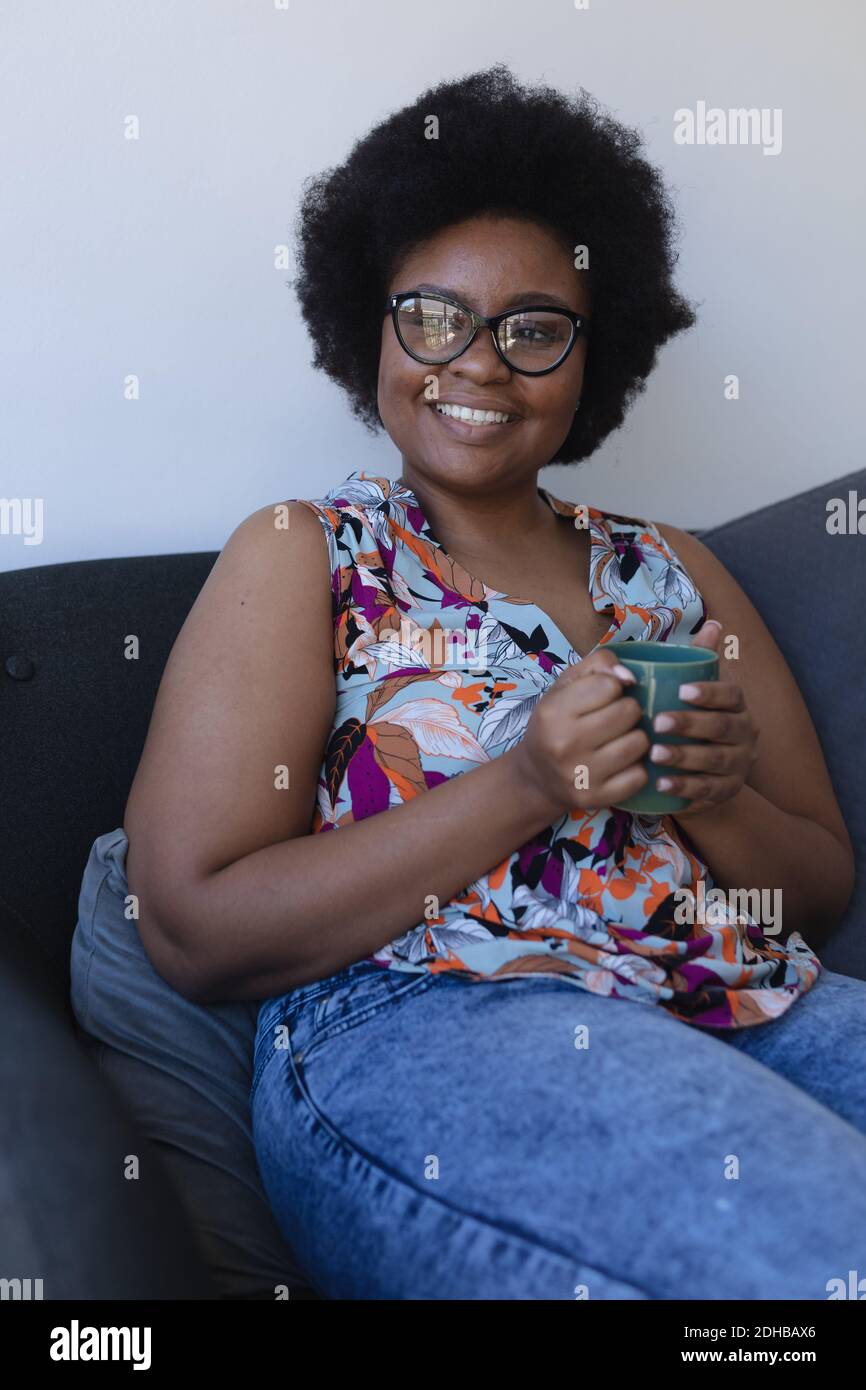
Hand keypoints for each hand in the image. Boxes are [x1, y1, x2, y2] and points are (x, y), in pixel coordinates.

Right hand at [512, 647, 649, 816]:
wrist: (536, 778)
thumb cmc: (555, 724)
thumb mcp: (565, 687)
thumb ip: (598, 665)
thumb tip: (630, 677)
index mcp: (554, 712)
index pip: (610, 685)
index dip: (612, 688)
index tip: (602, 699)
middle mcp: (565, 743)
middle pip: (629, 712)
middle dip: (627, 712)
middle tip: (613, 721)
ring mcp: (581, 775)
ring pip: (640, 743)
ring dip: (635, 739)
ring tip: (618, 741)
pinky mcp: (597, 798)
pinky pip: (640, 775)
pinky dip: (635, 768)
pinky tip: (619, 765)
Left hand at [649, 619, 758, 817]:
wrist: (706, 771)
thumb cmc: (693, 721)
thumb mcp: (696, 691)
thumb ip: (700, 660)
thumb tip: (714, 623)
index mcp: (737, 706)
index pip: (730, 696)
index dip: (709, 693)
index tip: (682, 691)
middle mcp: (745, 734)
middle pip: (721, 728)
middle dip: (690, 725)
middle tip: (657, 722)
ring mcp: (739, 766)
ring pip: (715, 761)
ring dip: (684, 757)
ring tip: (654, 754)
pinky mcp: (726, 792)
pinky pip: (707, 791)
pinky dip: (685, 788)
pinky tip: (661, 784)